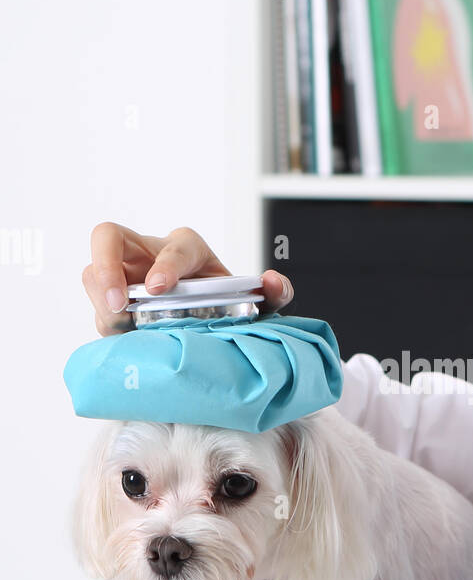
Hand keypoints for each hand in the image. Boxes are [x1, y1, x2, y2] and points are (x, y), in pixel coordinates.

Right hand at [81, 222, 294, 334]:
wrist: (208, 325)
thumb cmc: (226, 306)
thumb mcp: (253, 301)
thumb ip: (273, 293)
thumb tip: (273, 282)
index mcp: (187, 249)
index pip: (174, 246)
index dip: (165, 265)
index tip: (159, 290)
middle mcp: (148, 254)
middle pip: (108, 236)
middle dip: (107, 266)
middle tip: (118, 303)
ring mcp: (123, 277)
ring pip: (92, 273)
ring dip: (100, 300)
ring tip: (120, 327)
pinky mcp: (110, 303)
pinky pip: (95, 308)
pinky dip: (105, 325)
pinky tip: (124, 342)